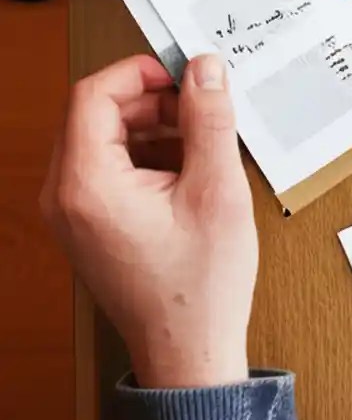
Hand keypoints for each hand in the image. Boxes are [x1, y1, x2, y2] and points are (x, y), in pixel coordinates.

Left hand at [40, 54, 257, 387]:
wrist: (190, 348)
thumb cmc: (199, 286)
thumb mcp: (216, 191)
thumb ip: (209, 122)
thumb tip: (205, 71)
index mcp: (87, 185)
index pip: (92, 96)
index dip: (140, 73)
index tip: (183, 73)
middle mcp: (66, 197)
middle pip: (97, 115)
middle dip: (153, 103)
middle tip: (203, 107)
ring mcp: (74, 212)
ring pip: (106, 140)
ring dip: (154, 129)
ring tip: (204, 145)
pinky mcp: (90, 223)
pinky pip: (110, 168)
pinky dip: (149, 157)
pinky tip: (191, 172)